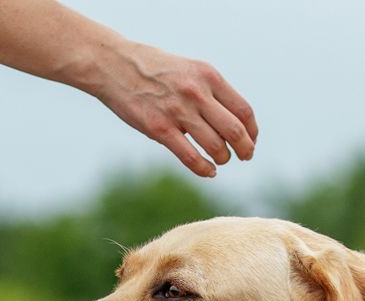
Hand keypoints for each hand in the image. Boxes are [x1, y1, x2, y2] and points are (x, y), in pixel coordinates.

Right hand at [87, 40, 257, 177]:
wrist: (112, 64)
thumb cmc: (152, 69)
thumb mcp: (188, 69)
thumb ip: (210, 91)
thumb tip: (231, 122)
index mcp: (208, 76)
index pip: (243, 110)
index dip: (252, 131)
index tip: (251, 140)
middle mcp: (196, 93)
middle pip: (235, 131)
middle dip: (245, 149)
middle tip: (245, 156)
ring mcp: (178, 111)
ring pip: (216, 147)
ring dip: (223, 158)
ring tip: (221, 160)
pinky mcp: (159, 128)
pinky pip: (191, 157)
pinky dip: (205, 169)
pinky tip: (209, 171)